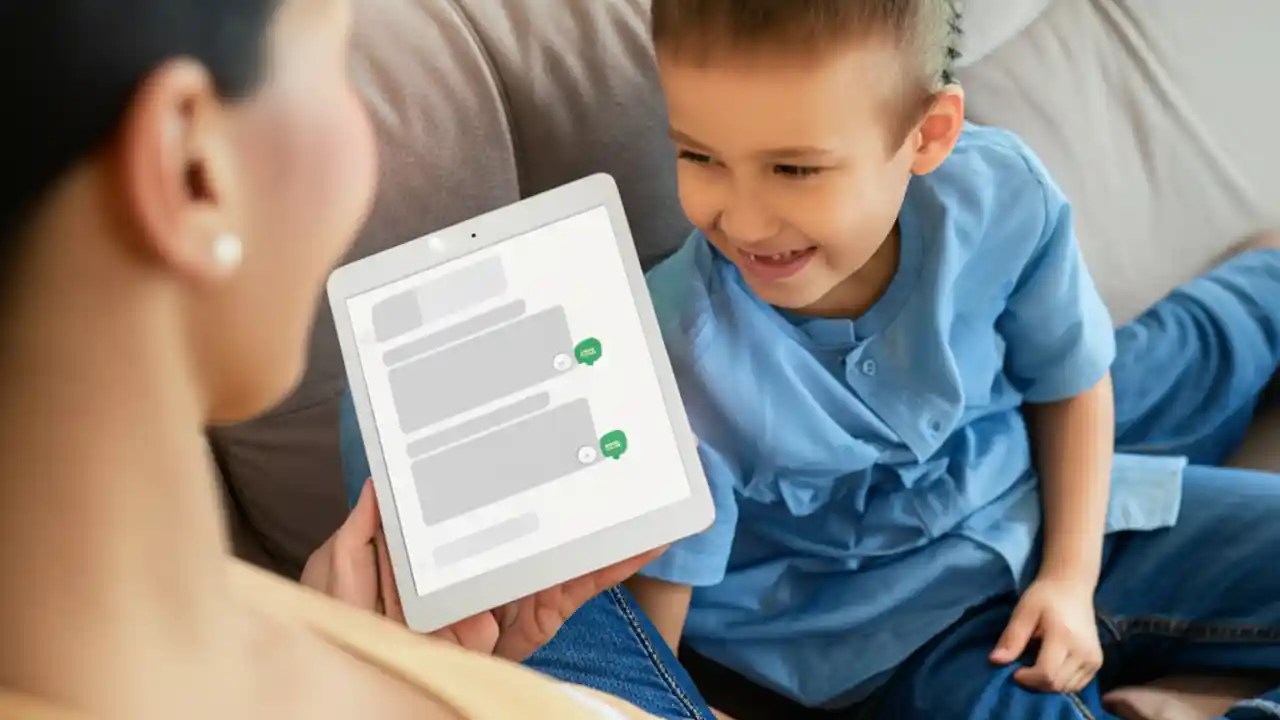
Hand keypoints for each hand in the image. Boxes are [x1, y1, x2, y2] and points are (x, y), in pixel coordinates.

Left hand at [303, 479, 666, 662]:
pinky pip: (575, 590)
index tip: (526, 433)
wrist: (375, 692)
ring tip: (640, 486)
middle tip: (610, 445)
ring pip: (563, 546)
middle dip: (567, 483)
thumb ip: (362, 532)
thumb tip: (383, 483)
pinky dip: (610, 568)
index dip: (498, 468)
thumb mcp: (341, 575)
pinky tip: (641, 543)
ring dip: (602, 518)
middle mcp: (481, 565)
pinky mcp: (535, 620)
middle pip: (531, 514)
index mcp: (437, 549)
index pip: (472, 498)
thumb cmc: (350, 631)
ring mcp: (512, 592)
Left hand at [990, 576, 1103, 693]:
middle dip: (1035, 683)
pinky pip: (1077, 685)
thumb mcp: (1023, 612)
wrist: (1073, 587)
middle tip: (1022, 669)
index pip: (1046, 673)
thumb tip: (995, 661)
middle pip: (1057, 684)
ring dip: (1047, 685)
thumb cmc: (1045, 596)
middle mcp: (1084, 651)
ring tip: (1035, 667)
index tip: (1014, 669)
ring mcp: (1094, 659)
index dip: (1027, 678)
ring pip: (1067, 688)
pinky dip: (1061, 683)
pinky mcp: (1097, 663)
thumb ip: (1012, 637)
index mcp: (1064, 636)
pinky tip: (1050, 668)